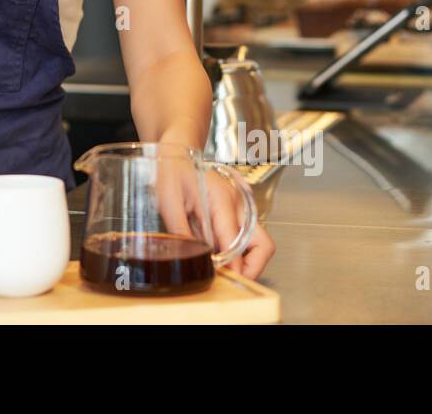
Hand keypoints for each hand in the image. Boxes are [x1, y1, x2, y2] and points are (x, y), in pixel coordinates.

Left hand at [150, 152, 274, 281]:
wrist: (179, 150)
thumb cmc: (173, 170)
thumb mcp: (168, 199)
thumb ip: (180, 229)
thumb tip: (190, 258)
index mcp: (223, 201)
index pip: (236, 243)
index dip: (233, 268)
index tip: (222, 281)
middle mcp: (239, 206)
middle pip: (263, 245)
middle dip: (251, 269)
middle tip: (230, 281)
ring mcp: (241, 208)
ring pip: (258, 244)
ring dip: (245, 262)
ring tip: (221, 269)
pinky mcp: (238, 212)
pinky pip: (247, 238)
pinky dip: (238, 252)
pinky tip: (217, 254)